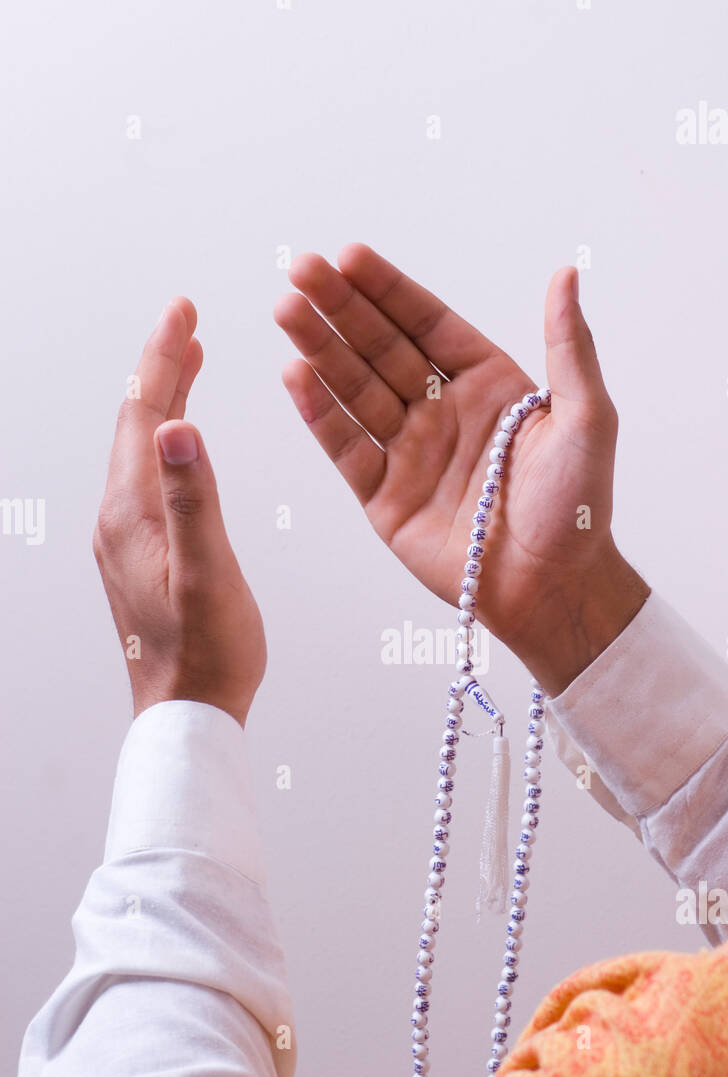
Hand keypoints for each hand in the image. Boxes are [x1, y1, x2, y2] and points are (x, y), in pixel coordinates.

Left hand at [94, 299, 265, 726]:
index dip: (163, 358)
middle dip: (162, 368)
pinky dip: (166, 442)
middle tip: (186, 321)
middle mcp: (118, 519)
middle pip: (136, 425)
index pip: (144, 416)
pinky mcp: (140, 555)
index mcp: (132, 513)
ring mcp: (126, 538)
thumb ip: (194, 498)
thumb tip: (178, 426)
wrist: (188, 713)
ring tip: (189, 363)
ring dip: (164, 402)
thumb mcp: (208, 572)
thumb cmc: (207, 652)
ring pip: (141, 450)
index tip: (181, 310)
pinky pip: (148, 478)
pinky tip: (182, 444)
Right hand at [275, 245, 648, 694]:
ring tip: (287, 310)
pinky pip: (346, 448)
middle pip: (380, 348)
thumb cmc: (576, 509)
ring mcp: (409, 452)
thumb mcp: (588, 419)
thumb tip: (566, 274)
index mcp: (487, 384)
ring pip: (355, 390)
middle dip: (340, 308)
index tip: (351, 256)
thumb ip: (570, 347)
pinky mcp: (384, 497)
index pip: (427, 323)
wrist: (552, 590)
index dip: (388, 290)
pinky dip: (320, 414)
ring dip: (320, 350)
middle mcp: (442, 411)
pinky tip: (295, 375)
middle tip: (302, 270)